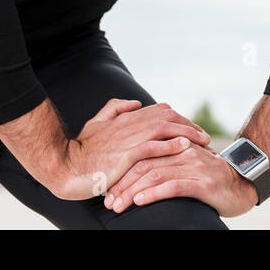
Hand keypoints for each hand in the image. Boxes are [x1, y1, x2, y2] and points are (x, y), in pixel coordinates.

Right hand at [50, 98, 211, 200]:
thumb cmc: (81, 149)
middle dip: (190, 125)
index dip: (180, 118)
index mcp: (125, 118)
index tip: (192, 129)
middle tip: (205, 137)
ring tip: (203, 142)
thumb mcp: (96, 123)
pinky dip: (171, 145)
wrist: (64, 166)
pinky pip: (153, 147)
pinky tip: (184, 147)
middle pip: (168, 117)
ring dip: (187, 134)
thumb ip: (115, 109)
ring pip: (164, 129)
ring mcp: (128, 139)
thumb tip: (135, 103)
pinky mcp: (125, 155)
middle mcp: (129, 124)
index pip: (161, 111)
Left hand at [102, 140, 259, 216]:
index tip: (108, 186)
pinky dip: (154, 193)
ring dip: (132, 191)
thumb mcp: (188, 162)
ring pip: (155, 175)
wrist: (244, 184)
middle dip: (122, 183)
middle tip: (108, 201)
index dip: (122, 170)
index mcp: (176, 144)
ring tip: (118, 205)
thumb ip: (167, 158)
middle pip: (144, 163)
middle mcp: (183, 151)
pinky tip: (140, 201)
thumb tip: (139, 168)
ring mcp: (193, 166)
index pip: (142, 153)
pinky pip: (173, 186)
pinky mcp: (202, 183)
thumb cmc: (211, 176)